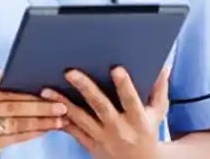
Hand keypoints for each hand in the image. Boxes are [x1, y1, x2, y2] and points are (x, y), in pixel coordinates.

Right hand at [0, 72, 69, 157]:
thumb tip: (5, 72)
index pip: (6, 94)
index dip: (28, 94)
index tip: (48, 92)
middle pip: (13, 110)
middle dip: (40, 109)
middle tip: (61, 107)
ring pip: (17, 126)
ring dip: (41, 123)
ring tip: (60, 120)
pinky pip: (15, 139)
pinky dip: (32, 134)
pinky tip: (46, 130)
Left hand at [42, 66, 168, 158]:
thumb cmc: (148, 131)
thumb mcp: (158, 113)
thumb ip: (159, 89)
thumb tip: (164, 65)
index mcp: (139, 120)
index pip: (132, 100)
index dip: (125, 86)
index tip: (116, 69)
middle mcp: (120, 129)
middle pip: (101, 107)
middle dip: (86, 89)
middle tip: (70, 71)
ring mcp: (103, 138)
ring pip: (80, 119)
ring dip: (62, 103)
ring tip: (46, 90)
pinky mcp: (90, 145)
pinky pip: (72, 131)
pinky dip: (59, 119)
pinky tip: (45, 107)